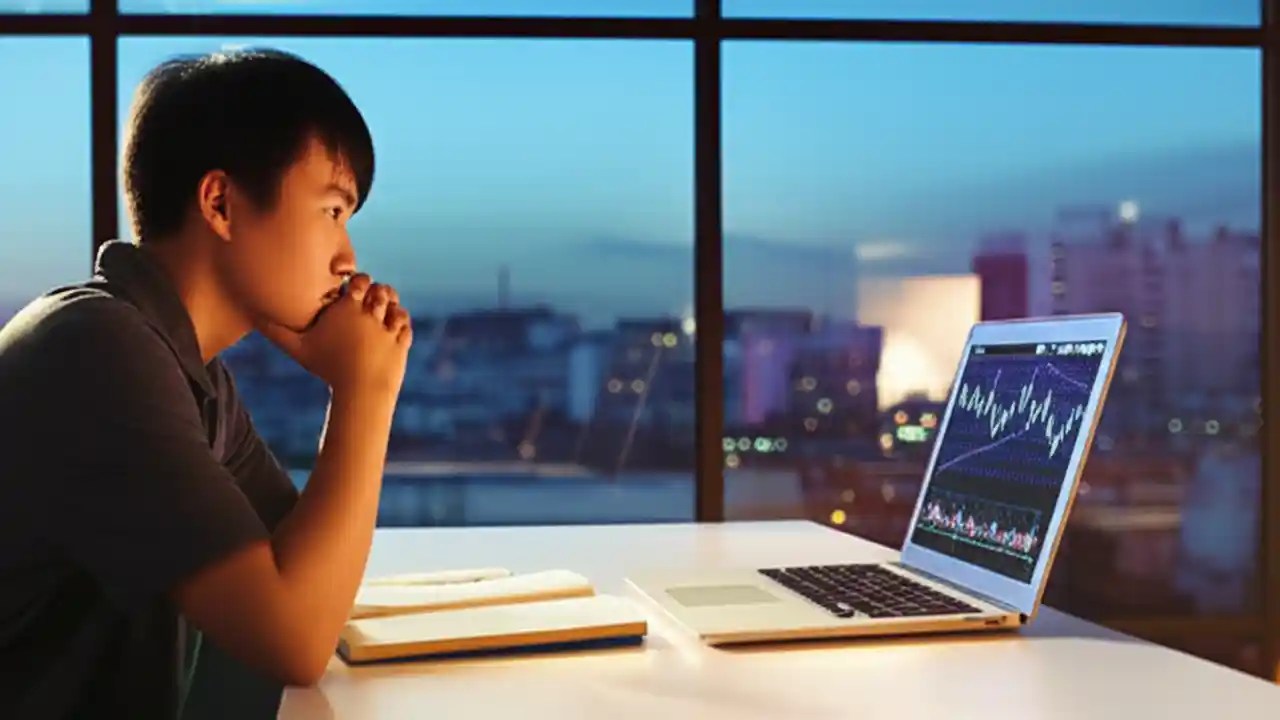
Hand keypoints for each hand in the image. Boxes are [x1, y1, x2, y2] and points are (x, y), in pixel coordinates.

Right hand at [259, 274, 412, 395]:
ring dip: (390, 305)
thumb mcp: (298, 350)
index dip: (359, 282)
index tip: (353, 292)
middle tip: (370, 301)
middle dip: (377, 292)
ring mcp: (388, 328)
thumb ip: (277, 331)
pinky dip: (399, 323)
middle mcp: (370, 315)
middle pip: (381, 288)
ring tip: (381, 312)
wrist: (359, 393)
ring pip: (395, 304)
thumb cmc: (327, 369)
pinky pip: (405, 323)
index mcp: (348, 310)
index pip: (359, 280)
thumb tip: (254, 316)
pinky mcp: (401, 342)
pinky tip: (390, 327)